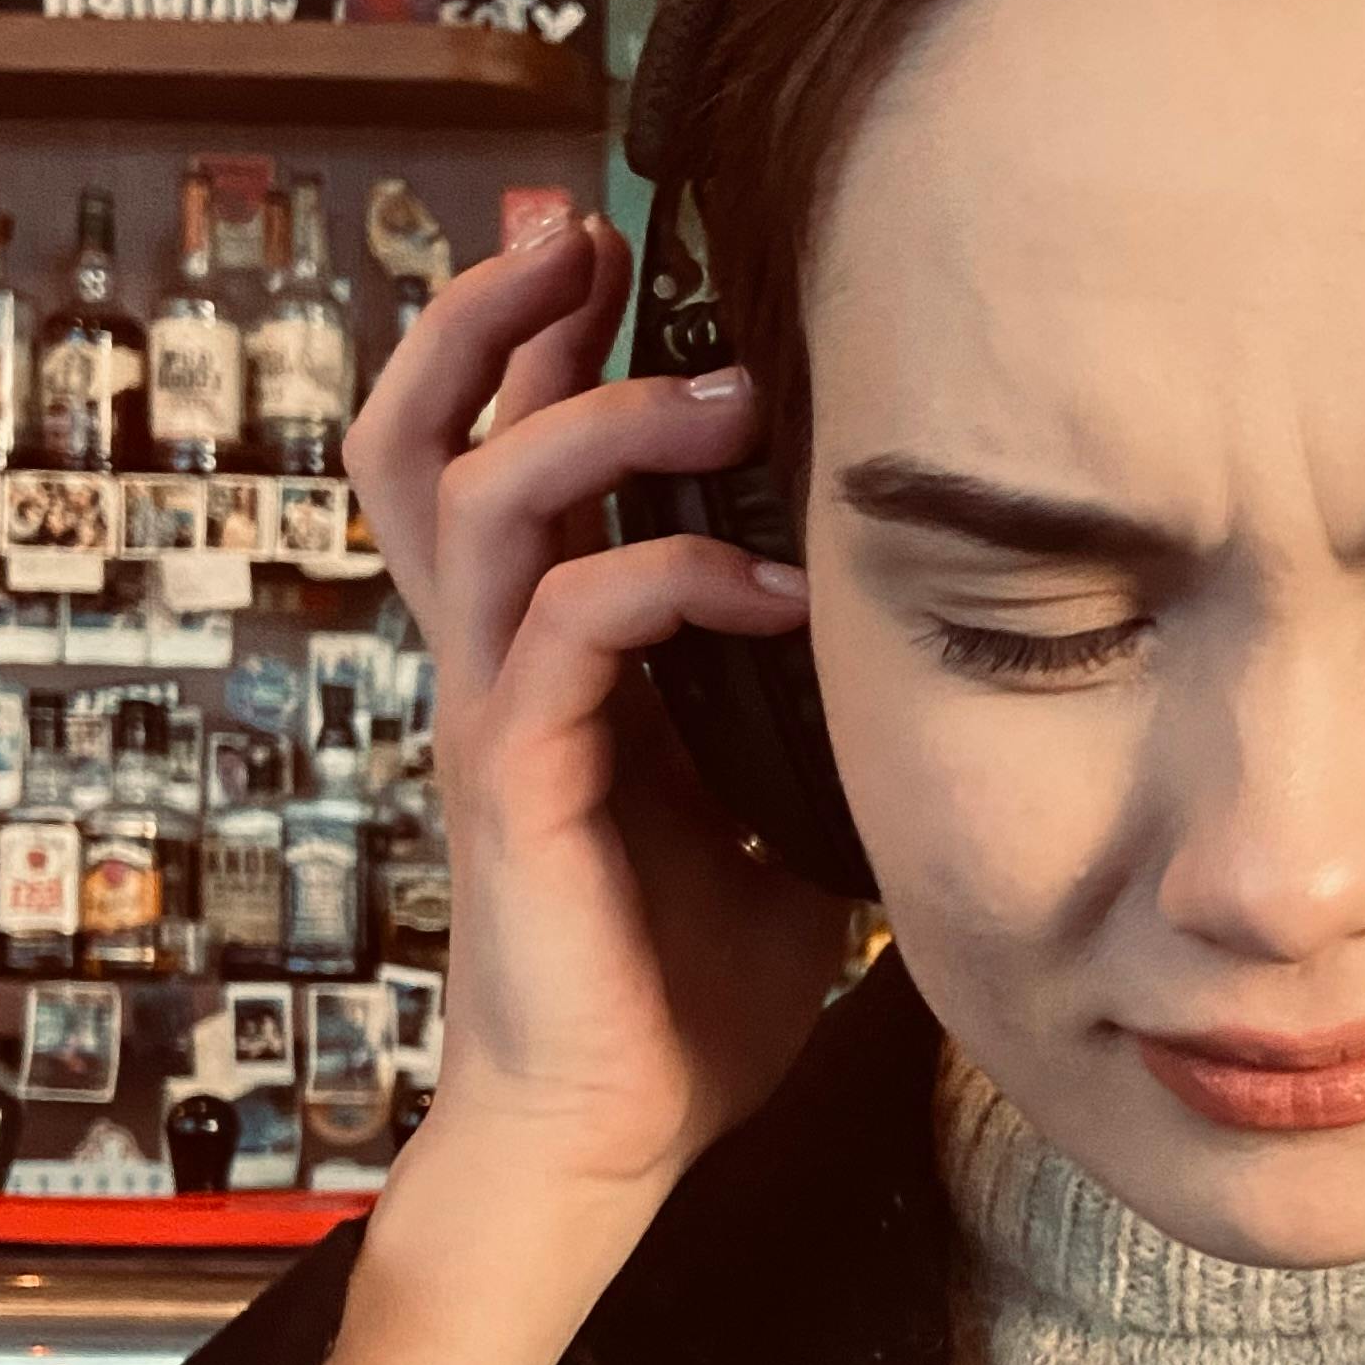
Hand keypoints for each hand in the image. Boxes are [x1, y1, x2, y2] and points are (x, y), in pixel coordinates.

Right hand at [341, 205, 849, 1198]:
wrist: (619, 1131)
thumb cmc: (687, 982)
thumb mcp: (780, 810)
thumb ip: (810, 709)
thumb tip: (943, 630)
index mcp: (546, 655)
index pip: (496, 453)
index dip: (527, 340)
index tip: (601, 245)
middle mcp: (498, 663)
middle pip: (421, 437)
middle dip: (490, 317)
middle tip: (577, 232)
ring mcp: (497, 716)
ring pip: (478, 501)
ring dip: (596, 418)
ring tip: (719, 385)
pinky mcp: (520, 783)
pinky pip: (569, 632)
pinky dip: (667, 579)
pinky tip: (767, 587)